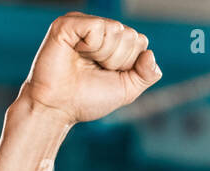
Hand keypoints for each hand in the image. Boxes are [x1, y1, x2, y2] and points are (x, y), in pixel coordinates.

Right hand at [17, 13, 161, 124]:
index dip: (129, 64)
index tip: (109, 74)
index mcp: (113, 41)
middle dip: (118, 60)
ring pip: (116, 30)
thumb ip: (147, 74)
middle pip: (131, 35)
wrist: (59, 108)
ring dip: (104, 55)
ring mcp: (83, 24)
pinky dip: (91, 47)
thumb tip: (150, 53)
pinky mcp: (67, 23)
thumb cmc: (88, 98)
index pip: (140, 41)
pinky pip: (97, 27)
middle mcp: (99, 29)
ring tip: (84, 63)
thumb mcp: (127, 90)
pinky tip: (76, 53)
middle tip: (95, 69)